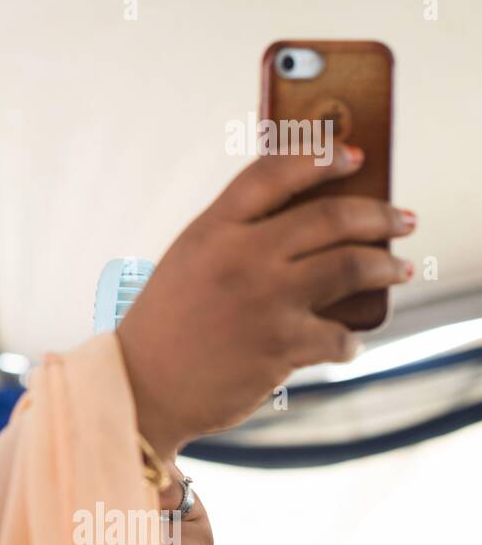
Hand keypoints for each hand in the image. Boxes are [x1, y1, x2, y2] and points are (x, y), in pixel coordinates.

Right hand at [117, 144, 414, 459]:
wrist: (143, 387)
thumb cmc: (166, 324)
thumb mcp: (189, 261)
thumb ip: (235, 235)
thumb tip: (311, 224)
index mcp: (211, 229)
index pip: (274, 172)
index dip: (320, 156)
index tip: (353, 156)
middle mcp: (241, 257)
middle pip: (331, 216)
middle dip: (379, 213)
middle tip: (400, 218)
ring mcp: (265, 300)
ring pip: (352, 266)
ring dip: (387, 265)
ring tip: (398, 268)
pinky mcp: (282, 345)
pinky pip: (341, 334)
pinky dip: (350, 339)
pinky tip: (346, 341)